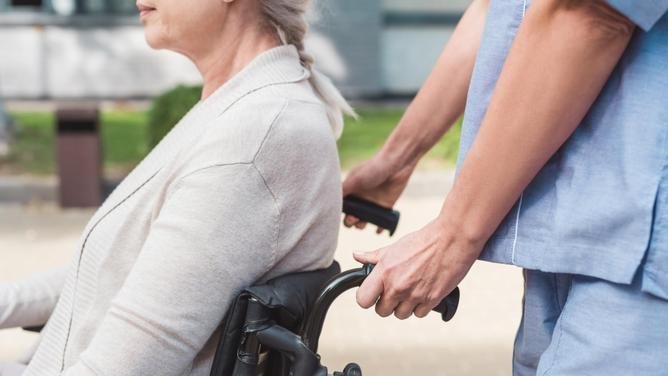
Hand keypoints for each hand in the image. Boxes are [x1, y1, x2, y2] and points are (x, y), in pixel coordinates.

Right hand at [342, 152, 415, 232]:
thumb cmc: (374, 168)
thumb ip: (342, 191)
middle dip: (350, 221)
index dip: (339, 214)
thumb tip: (327, 201)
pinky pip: (380, 221)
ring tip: (362, 224)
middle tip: (353, 219)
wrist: (397, 164)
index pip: (341, 206)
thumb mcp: (355, 179)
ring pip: (364, 220)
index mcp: (351, 190)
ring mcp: (372, 203)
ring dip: (361, 225)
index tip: (341, 216)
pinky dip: (379, 227)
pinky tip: (378, 229)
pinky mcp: (385, 207)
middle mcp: (360, 198)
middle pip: (351, 216)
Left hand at [353, 217, 482, 318]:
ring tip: (410, 291)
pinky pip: (419, 314)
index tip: (374, 294)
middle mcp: (397, 286)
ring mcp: (414, 294)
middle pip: (381, 311)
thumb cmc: (423, 241)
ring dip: (404, 306)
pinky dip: (421, 307)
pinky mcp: (432, 299)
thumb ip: (373, 256)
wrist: (452, 239)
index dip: (367, 298)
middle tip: (395, 292)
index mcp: (384, 272)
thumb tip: (356, 255)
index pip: (363, 300)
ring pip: (400, 314)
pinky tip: (423, 293)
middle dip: (387, 304)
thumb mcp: (394, 247)